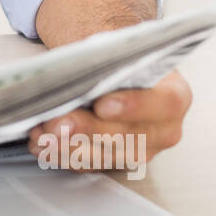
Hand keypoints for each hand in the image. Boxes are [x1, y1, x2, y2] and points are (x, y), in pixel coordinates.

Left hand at [27, 69, 191, 171]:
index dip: (133, 106)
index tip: (101, 105)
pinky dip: (60, 153)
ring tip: (41, 131)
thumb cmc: (119, 60)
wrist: (114, 71)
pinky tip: (41, 142)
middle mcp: (163, 130)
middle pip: (127, 137)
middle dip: (87, 129)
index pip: (164, 104)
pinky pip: (86, 165)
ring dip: (66, 146)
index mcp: (174, 96)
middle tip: (57, 122)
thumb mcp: (118, 51)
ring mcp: (139, 151)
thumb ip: (107, 62)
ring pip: (103, 156)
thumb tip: (77, 70)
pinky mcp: (113, 163)